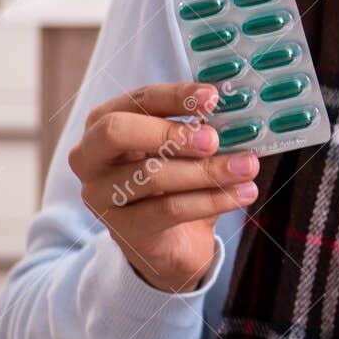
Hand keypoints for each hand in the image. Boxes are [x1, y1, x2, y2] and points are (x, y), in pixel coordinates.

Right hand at [68, 82, 257, 293]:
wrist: (172, 242)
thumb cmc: (177, 180)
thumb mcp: (187, 148)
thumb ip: (202, 128)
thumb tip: (238, 111)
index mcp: (105, 121)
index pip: (138, 100)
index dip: (176, 96)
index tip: (212, 96)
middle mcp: (91, 156)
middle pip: (117, 132)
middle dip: (170, 133)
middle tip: (214, 139)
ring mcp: (100, 195)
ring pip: (151, 175)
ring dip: (206, 170)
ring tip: (247, 166)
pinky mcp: (123, 229)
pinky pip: (170, 209)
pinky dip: (212, 200)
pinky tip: (244, 193)